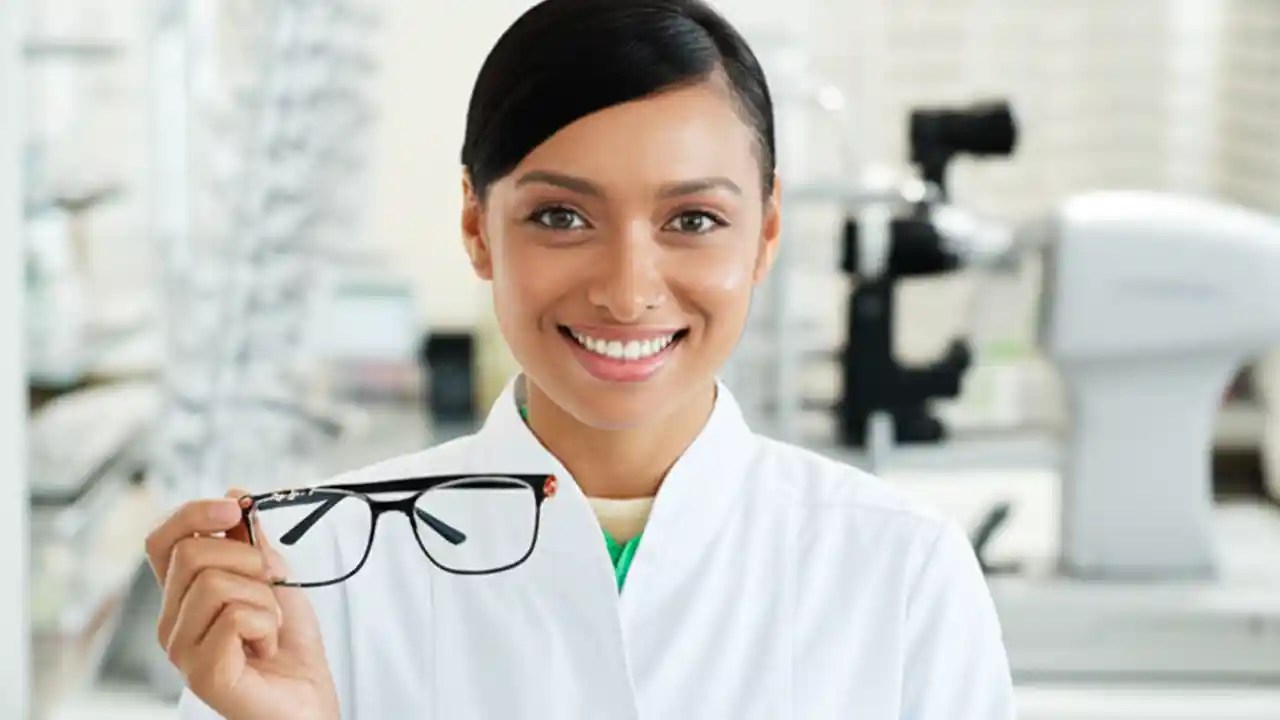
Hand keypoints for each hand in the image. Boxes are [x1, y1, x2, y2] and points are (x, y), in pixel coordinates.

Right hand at [146, 489, 339, 719]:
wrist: (309, 697)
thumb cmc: (288, 645)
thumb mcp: (274, 578)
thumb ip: (251, 541)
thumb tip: (234, 495)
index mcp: (182, 595)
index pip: (161, 539)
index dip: (193, 513)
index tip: (235, 509)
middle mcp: (171, 621)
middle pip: (192, 553)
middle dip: (248, 560)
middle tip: (268, 591)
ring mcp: (182, 650)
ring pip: (216, 584)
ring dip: (263, 599)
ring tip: (268, 627)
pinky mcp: (203, 674)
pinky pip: (234, 618)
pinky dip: (265, 624)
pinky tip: (265, 647)